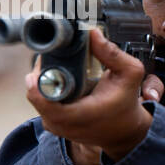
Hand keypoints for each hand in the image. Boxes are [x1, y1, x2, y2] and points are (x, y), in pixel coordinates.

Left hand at [26, 29, 163, 163]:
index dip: (41, 78)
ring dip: (40, 83)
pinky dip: (43, 92)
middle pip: (36, 94)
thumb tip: (92, 34)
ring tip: (54, 70)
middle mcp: (66, 124)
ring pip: (35, 99)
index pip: (45, 99)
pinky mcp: (54, 127)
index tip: (48, 62)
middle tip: (50, 59)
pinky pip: (39, 106)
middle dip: (40, 74)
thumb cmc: (126, 103)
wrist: (124, 131)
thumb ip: (112, 54)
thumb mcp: (130, 74)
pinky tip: (55, 83)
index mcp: (84, 113)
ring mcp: (58, 127)